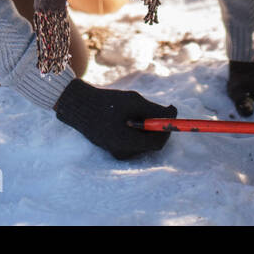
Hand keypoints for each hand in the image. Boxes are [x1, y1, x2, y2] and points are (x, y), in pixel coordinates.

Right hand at [54, 78, 177, 159]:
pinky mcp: (114, 148)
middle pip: (151, 144)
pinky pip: (134, 141)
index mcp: (126, 142)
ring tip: (135, 110)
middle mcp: (122, 152)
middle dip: (158, 127)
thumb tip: (174, 114)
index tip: (170, 112)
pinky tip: (127, 117)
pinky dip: (138, 130)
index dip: (168, 128)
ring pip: (144, 142)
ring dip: (148, 127)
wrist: (79, 107)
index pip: (157, 143)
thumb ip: (155, 110)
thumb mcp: (133, 101)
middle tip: (158, 109)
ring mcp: (117, 152)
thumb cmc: (106, 102)